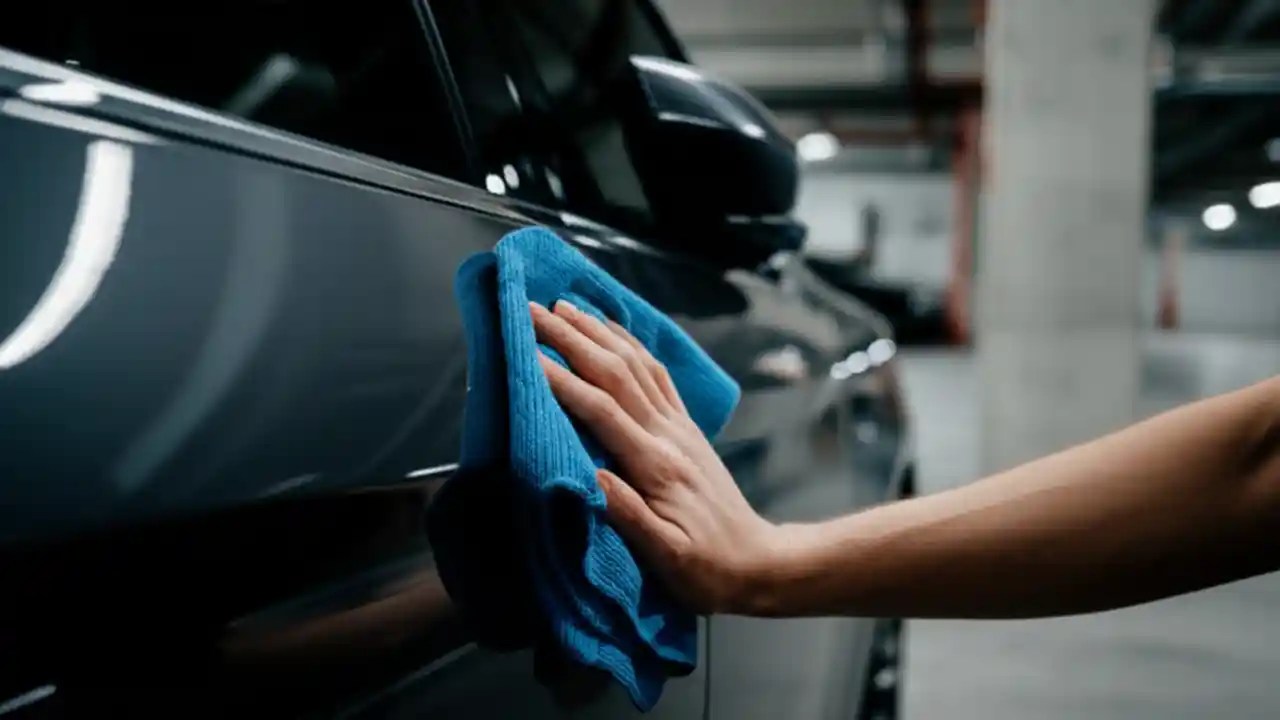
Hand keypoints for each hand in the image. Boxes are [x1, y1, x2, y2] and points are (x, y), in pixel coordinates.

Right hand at [530, 300, 785, 613]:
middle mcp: (669, 434)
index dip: (562, 380)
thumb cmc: (705, 569)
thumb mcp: (666, 557)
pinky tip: (614, 331)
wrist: (757, 563)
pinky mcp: (687, 428)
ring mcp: (680, 427)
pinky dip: (632, 345)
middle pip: (615, 372)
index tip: (526, 353)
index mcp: (656, 465)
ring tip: (564, 307)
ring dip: (599, 332)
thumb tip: (591, 477)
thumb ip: (629, 516)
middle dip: (571, 337)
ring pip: (636, 364)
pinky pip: (658, 374)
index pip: (601, 410)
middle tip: (531, 309)